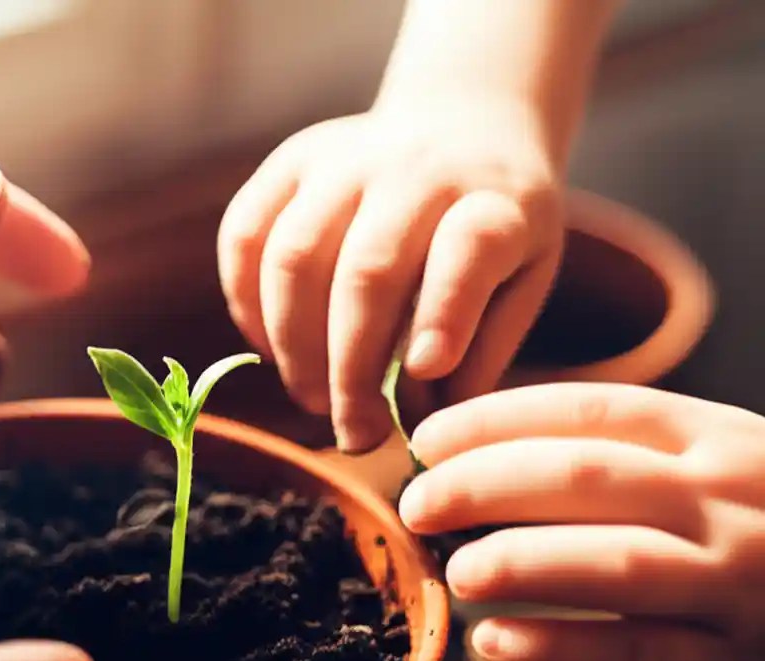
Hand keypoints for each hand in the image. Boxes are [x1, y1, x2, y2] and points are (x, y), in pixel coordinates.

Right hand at [218, 98, 561, 451]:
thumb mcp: (522, 280)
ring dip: (293, 345)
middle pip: (367, 272)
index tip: (427, 373)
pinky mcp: (289, 163)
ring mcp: (345, 160)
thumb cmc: (494, 229)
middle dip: (351, 369)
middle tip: (356, 433)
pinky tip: (272, 347)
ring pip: (292, 257)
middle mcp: (417, 171)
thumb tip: (421, 426)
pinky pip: (244, 235)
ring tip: (314, 399)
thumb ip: (479, 351)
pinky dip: (246, 303)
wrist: (462, 123)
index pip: (470, 248)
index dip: (445, 312)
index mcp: (495, 202)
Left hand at [399, 383, 764, 660]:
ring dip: (513, 561)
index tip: (427, 438)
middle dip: (479, 484)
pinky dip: (559, 648)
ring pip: (609, 560)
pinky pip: (641, 657)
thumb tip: (493, 452)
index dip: (492, 420)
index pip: (586, 412)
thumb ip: (641, 456)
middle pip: (580, 477)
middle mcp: (735, 500)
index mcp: (722, 439)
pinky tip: (499, 642)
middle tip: (416, 503)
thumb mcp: (729, 467)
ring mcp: (746, 584)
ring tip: (455, 570)